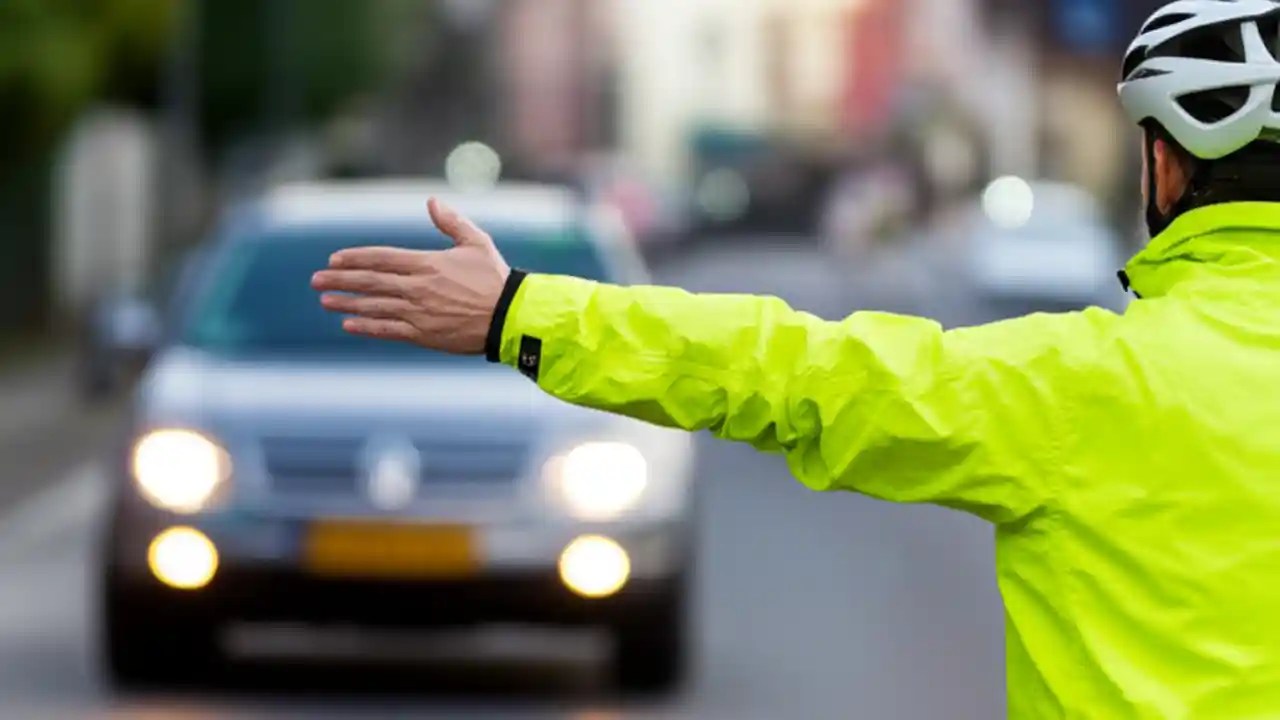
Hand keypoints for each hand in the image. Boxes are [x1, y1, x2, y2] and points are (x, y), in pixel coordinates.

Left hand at [312, 198, 510, 353]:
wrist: (509, 318)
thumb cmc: (495, 279)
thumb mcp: (477, 243)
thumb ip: (452, 223)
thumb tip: (432, 201)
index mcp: (427, 263)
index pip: (381, 257)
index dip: (355, 258)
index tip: (334, 259)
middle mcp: (417, 287)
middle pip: (370, 281)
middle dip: (340, 279)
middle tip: (316, 280)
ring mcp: (418, 312)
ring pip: (373, 305)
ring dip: (346, 302)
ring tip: (324, 300)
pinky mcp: (423, 334)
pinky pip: (388, 330)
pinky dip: (366, 326)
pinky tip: (348, 324)